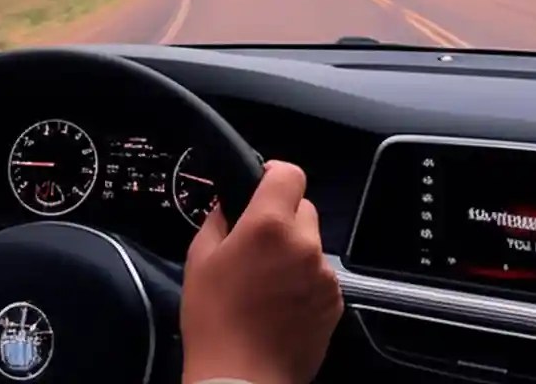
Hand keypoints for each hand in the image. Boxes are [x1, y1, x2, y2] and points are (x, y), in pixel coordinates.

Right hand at [180, 161, 342, 383]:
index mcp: (269, 226)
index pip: (289, 173)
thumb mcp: (200, 259)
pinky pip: (320, 275)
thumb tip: (230, 204)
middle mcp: (305, 244)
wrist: (243, 378)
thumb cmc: (214, 321)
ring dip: (294, 250)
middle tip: (255, 242)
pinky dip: (304, 279)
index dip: (274, 173)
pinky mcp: (335, 302)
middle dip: (281, 216)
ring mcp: (324, 275)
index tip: (261, 183)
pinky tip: (280, 302)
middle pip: (302, 207)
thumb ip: (219, 220)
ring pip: (312, 244)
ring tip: (266, 281)